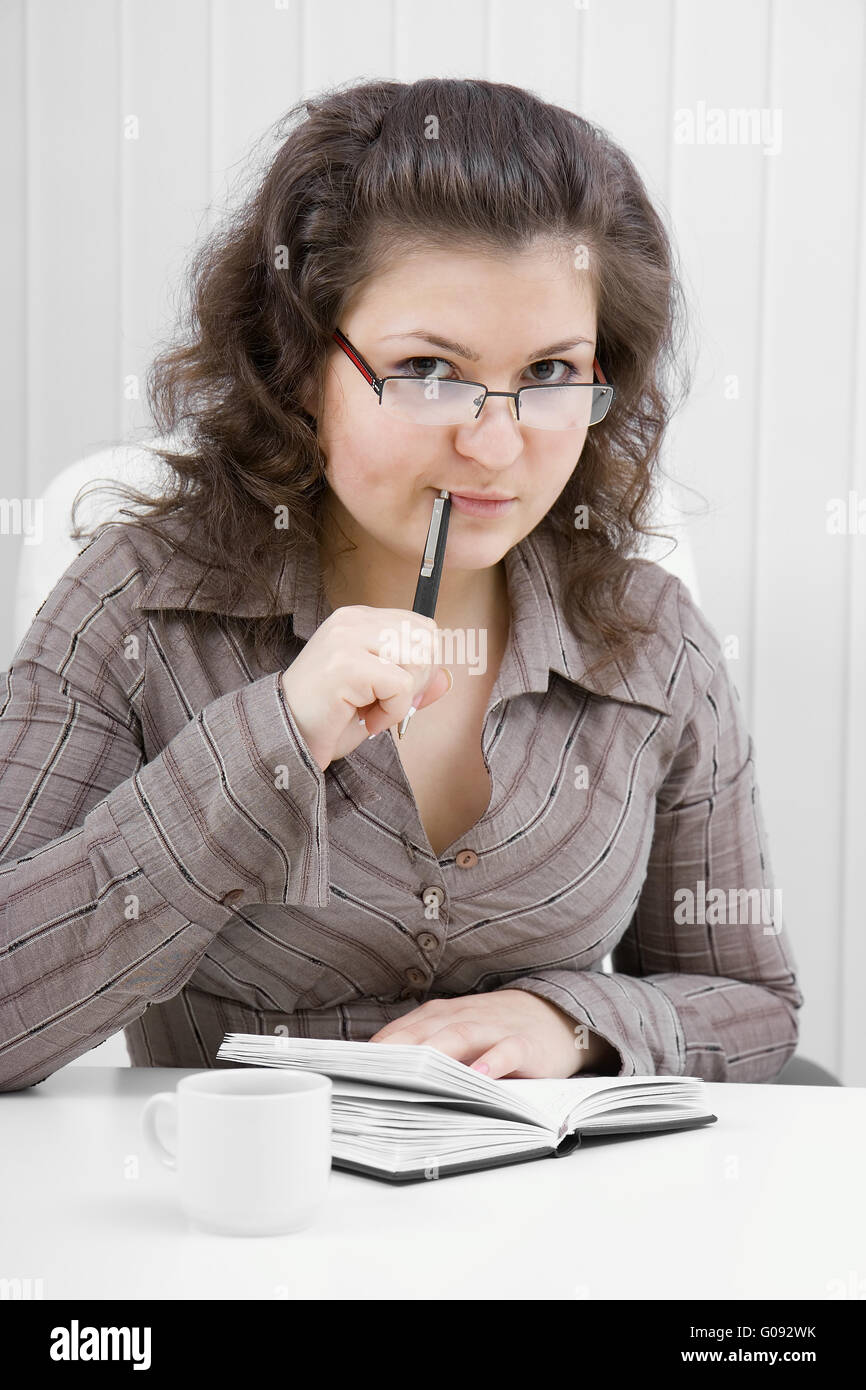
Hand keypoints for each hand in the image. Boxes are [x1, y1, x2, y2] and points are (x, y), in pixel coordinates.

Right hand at [279, 605, 451, 771]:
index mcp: (359, 620)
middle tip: (386, 704)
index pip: (422, 626)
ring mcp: (347, 639)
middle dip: (418, 681)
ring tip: (374, 711)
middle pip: (426, 639)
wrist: (282, 737)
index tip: (395, 692)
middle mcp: (352, 621)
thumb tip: (446, 679)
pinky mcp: (346, 664)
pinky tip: (367, 720)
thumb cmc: (326, 718)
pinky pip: (400, 686)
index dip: (422, 665)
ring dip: (404, 697)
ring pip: (418, 659)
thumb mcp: (377, 697)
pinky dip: (392, 712)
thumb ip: (412, 685)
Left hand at [368, 990, 615, 1078]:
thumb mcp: (456, 1035)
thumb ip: (425, 1051)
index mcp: (439, 1017)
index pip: (400, 1034)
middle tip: (371, 1077)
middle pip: (423, 1032)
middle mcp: (462, 1017)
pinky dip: (493, 1062)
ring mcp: (493, 1028)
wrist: (553, 1015)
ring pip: (459, 1036)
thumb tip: (377, 1080)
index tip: (348, 1073)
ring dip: (437, 1054)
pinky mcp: (525, 1043)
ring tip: (416, 1076)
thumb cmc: (493, 1032)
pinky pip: (507, 1050)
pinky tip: (480, 1076)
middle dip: (396, 1053)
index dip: (375, 1053)